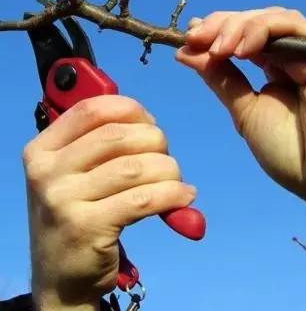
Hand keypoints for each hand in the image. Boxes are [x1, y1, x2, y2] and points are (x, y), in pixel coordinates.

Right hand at [23, 95, 196, 308]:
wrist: (61, 276)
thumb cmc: (78, 213)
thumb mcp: (75, 173)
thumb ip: (101, 143)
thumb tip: (149, 124)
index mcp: (43, 148)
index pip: (92, 109)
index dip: (130, 110)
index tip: (150, 123)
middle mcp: (46, 171)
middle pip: (118, 136)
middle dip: (155, 141)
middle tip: (164, 158)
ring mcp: (62, 200)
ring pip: (135, 167)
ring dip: (168, 170)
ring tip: (175, 180)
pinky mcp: (86, 227)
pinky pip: (143, 199)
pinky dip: (172, 193)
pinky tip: (184, 196)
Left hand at [175, 7, 305, 210]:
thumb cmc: (290, 151)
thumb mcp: (245, 111)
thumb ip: (221, 79)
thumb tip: (185, 53)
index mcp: (275, 68)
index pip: (243, 36)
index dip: (215, 32)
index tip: (187, 40)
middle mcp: (292, 55)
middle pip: (254, 21)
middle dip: (221, 25)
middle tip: (195, 38)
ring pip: (271, 18)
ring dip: (238, 26)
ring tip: (217, 47)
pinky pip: (292, 26)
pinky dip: (263, 29)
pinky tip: (241, 49)